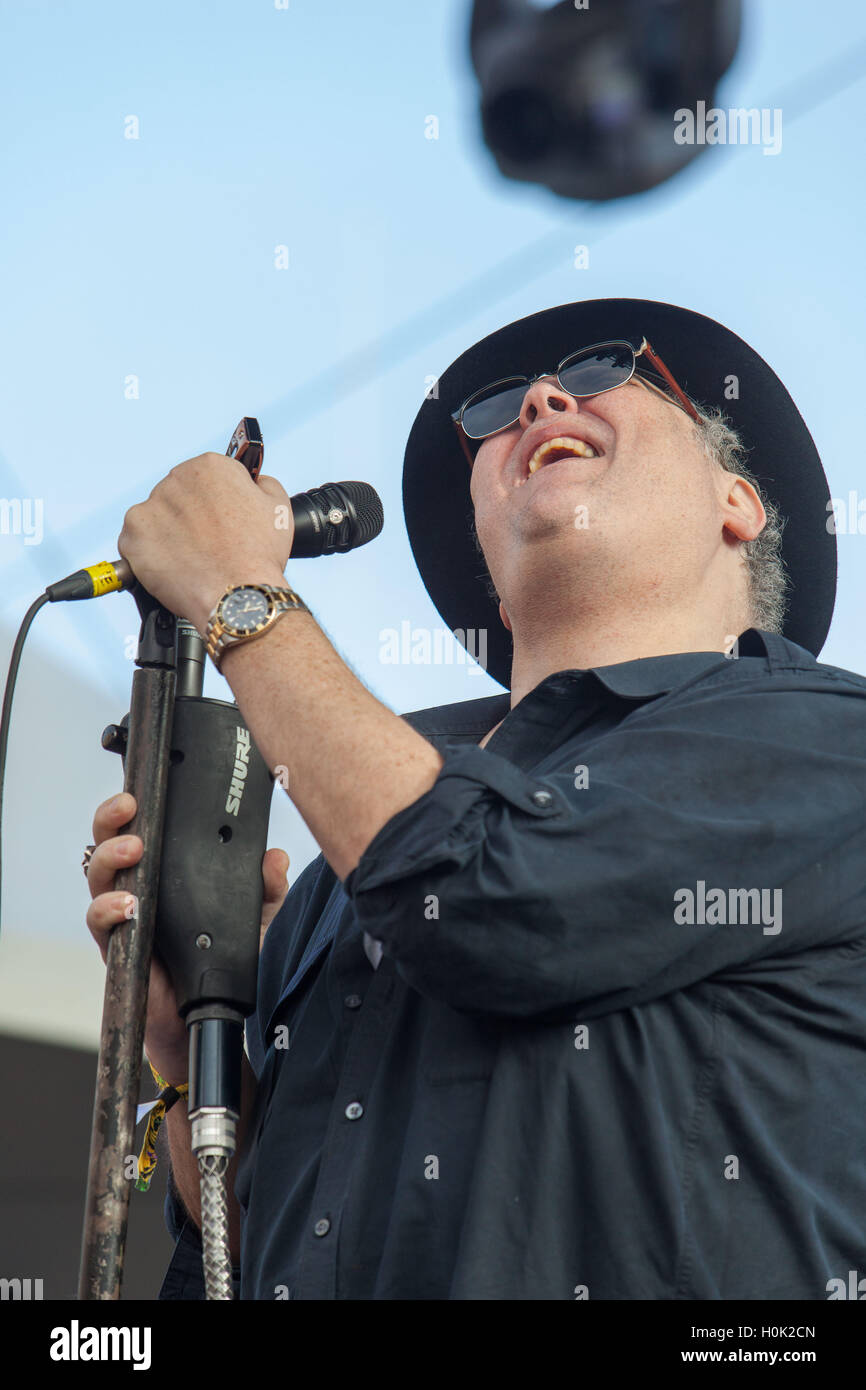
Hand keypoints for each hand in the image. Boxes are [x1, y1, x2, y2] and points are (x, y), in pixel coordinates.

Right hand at [85, 791, 290, 1080]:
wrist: (207, 1010)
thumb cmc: (221, 954)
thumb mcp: (255, 915)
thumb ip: (267, 886)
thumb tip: (275, 858)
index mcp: (163, 870)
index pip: (141, 827)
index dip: (135, 804)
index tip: (144, 786)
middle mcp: (137, 886)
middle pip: (108, 841)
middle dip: (111, 818)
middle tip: (129, 806)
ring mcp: (122, 915)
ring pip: (98, 876)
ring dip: (110, 858)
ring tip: (133, 851)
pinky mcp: (116, 946)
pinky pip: (99, 922)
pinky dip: (108, 909)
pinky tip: (127, 905)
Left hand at [117, 454, 294, 631]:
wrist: (237, 595)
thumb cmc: (260, 554)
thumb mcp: (278, 506)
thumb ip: (263, 483)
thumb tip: (256, 480)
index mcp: (209, 466)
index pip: (207, 478)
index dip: (217, 503)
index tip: (222, 522)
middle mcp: (175, 480)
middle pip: (179, 496)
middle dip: (190, 517)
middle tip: (209, 545)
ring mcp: (149, 509)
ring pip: (157, 519)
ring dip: (169, 535)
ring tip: (193, 559)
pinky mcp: (132, 538)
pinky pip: (137, 544)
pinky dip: (150, 556)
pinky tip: (174, 568)